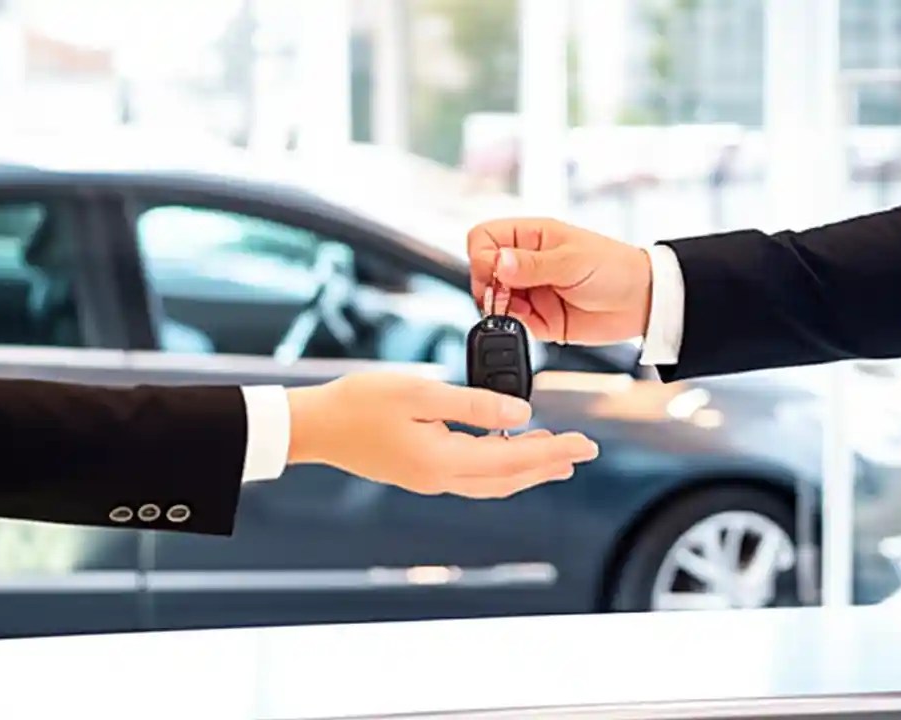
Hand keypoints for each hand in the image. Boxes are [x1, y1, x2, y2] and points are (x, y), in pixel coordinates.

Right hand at [285, 372, 598, 497]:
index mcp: (444, 461)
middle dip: (550, 464)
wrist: (314, 426)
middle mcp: (440, 479)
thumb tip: (521, 413)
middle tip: (584, 452)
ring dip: (528, 469)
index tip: (585, 443)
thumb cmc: (359, 403)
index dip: (554, 450)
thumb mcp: (420, 394)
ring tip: (556, 457)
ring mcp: (429, 480)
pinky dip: (501, 466)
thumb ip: (473, 405)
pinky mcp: (419, 472)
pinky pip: (474, 476)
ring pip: (493, 481)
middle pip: (510, 478)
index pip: (514, 457)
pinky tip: (507, 449)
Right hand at [468, 217, 652, 344]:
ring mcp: (531, 291)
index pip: (485, 237)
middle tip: (506, 296)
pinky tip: (533, 322)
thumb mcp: (572, 261)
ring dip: (501, 308)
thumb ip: (532, 264)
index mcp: (532, 236)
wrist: (643, 303)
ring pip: (494, 300)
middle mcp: (526, 262)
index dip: (482, 256)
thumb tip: (498, 262)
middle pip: (482, 271)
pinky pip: (513, 324)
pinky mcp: (539, 318)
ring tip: (523, 310)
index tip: (496, 274)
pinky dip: (515, 326)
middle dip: (488, 286)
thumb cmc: (616, 268)